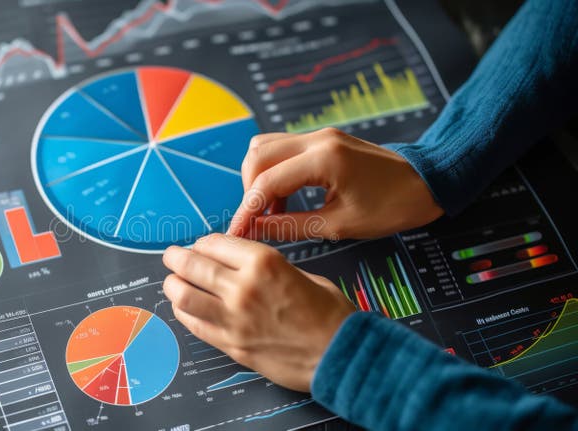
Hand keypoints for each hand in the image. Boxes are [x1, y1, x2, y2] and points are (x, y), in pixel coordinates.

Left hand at [162, 234, 354, 391]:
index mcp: (263, 262)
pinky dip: (183, 314)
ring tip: (172, 282)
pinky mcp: (232, 345)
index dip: (203, 243)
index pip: (215, 243)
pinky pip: (194, 325)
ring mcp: (234, 319)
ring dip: (173, 285)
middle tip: (171, 256)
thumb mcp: (300, 271)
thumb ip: (264, 266)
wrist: (341, 354)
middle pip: (191, 266)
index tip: (200, 245)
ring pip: (183, 296)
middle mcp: (243, 288)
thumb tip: (238, 263)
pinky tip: (183, 308)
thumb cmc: (329, 313)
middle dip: (176, 258)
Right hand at [227, 128, 443, 240]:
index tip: (236, 233)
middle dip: (248, 190)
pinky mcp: (324, 139)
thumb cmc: (393, 206)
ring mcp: (320, 135)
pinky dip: (275, 172)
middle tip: (255, 221)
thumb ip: (292, 225)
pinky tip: (285, 200)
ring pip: (266, 146)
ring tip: (271, 211)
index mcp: (323, 159)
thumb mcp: (341, 225)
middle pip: (257, 155)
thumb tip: (255, 231)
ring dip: (259, 178)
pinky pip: (284, 149)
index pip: (266, 181)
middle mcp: (317, 139)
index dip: (246, 210)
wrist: (429, 181)